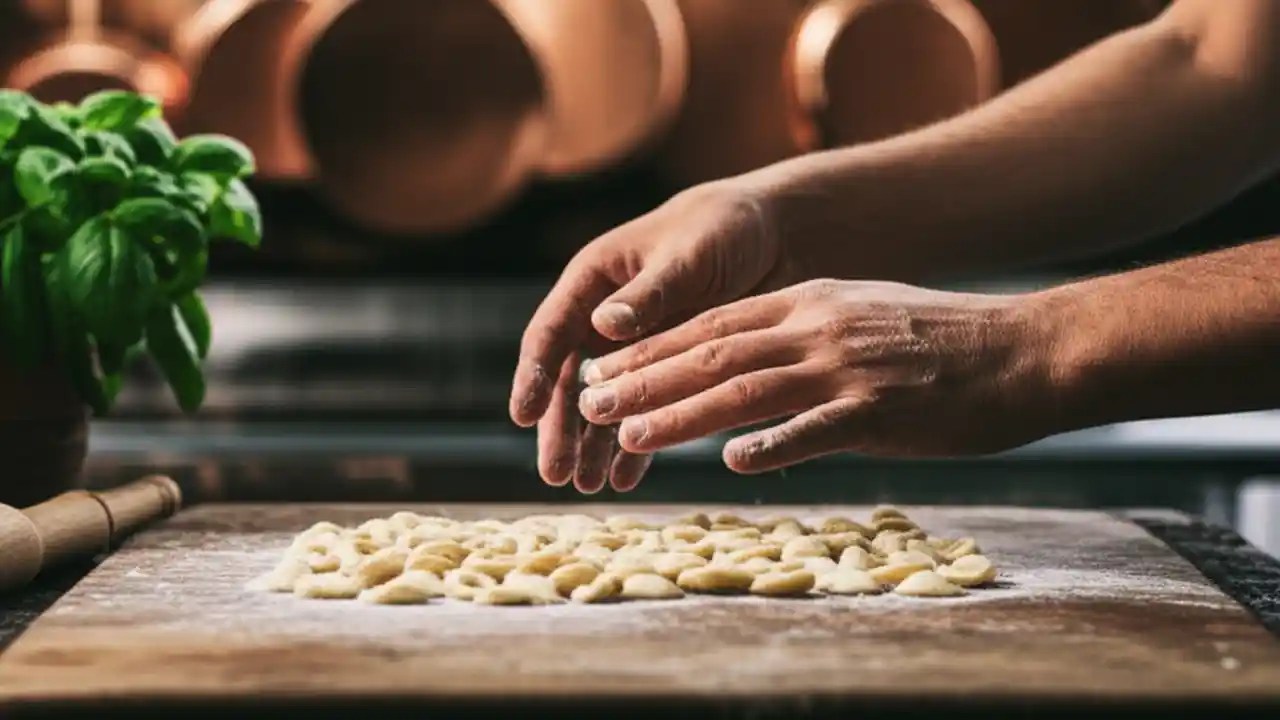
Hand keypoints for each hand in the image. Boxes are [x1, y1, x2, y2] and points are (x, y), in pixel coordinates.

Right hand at [510, 181, 799, 492]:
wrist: (773, 233)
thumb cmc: (722, 228)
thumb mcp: (686, 255)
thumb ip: (648, 294)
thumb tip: (603, 326)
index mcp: (594, 280)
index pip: (552, 331)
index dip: (533, 374)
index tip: (522, 415)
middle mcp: (604, 318)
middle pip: (568, 379)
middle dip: (561, 427)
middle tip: (556, 474)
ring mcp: (634, 347)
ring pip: (603, 402)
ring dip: (593, 445)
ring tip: (587, 486)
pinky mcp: (669, 369)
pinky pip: (643, 410)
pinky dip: (634, 443)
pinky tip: (627, 477)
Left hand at [577, 279, 1058, 475]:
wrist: (1021, 351)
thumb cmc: (940, 342)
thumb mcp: (859, 317)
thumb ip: (800, 336)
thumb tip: (747, 365)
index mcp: (809, 302)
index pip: (712, 324)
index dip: (652, 346)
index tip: (603, 365)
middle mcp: (817, 328)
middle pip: (713, 354)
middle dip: (644, 378)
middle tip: (589, 400)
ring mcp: (847, 369)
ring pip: (745, 392)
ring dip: (680, 415)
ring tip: (628, 436)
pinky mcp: (880, 412)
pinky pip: (815, 432)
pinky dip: (770, 446)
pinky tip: (730, 464)